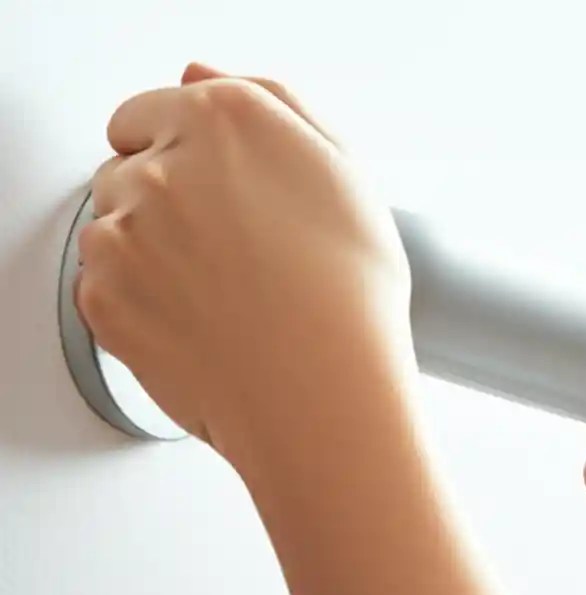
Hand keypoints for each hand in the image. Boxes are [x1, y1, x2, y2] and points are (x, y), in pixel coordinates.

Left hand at [79, 63, 413, 459]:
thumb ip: (270, 103)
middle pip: (129, 168)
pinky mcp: (103, 296)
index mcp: (224, 119)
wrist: (323, 392)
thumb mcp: (343, 172)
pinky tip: (200, 320)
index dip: (185, 153)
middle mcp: (163, 165)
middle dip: (167, 202)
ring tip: (223, 292)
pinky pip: (103, 286)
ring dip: (150, 251)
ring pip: (114, 227)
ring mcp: (124, 232)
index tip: (219, 192)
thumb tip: (201, 76)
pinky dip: (140, 302)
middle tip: (233, 252)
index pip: (151, 111)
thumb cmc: (348, 295)